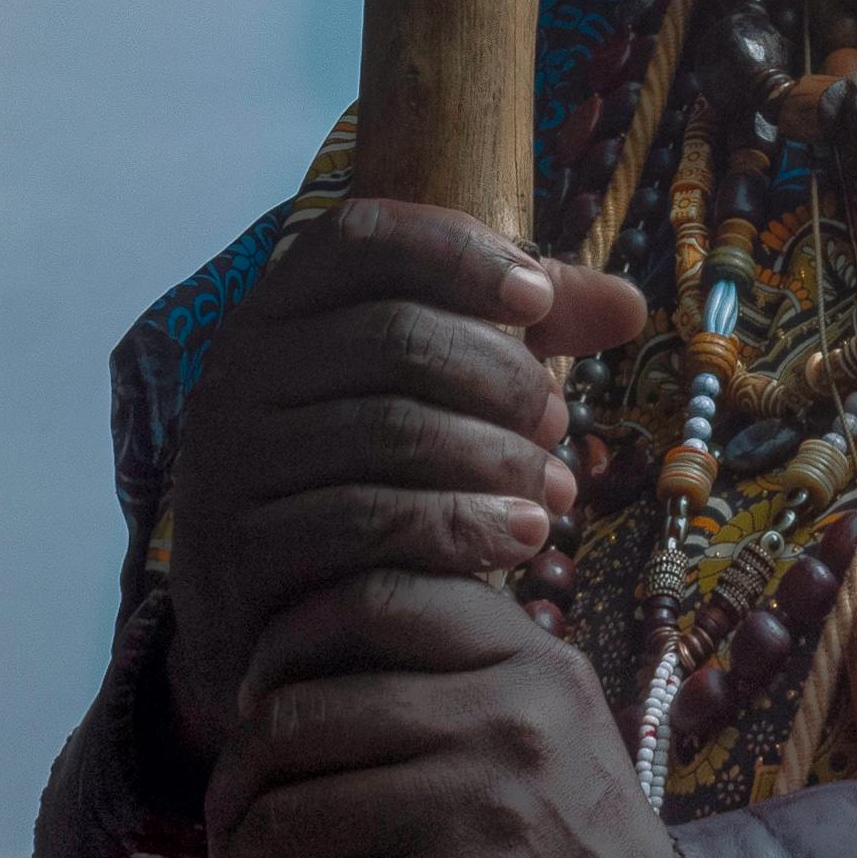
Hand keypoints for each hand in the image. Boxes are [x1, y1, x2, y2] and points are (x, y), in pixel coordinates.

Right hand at [163, 199, 645, 772]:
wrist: (270, 620)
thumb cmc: (368, 480)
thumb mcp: (437, 395)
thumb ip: (520, 340)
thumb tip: (629, 304)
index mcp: (280, 310)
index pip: (362, 238)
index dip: (457, 251)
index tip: (539, 297)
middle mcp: (239, 370)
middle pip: (394, 336)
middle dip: (504, 378)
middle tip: (562, 424)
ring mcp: (227, 458)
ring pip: (389, 430)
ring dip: (498, 458)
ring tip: (558, 491)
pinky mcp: (237, 548)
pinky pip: (366, 522)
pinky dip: (462, 528)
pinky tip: (525, 540)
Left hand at [200, 572, 695, 857]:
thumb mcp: (547, 733)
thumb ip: (464, 677)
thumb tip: (308, 653)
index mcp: (530, 658)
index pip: (371, 599)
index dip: (281, 646)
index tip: (255, 711)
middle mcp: (514, 714)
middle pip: (300, 714)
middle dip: (232, 788)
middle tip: (229, 842)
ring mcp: (492, 805)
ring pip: (287, 819)